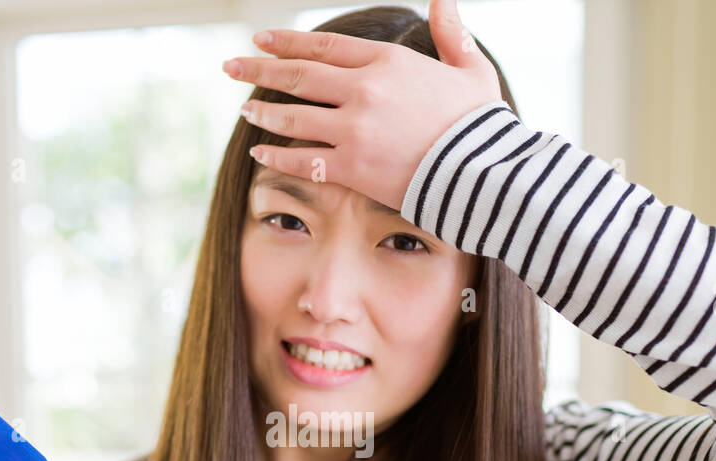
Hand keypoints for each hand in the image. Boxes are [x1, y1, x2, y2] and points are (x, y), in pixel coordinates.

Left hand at [222, 0, 501, 212]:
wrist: (484, 172)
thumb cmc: (481, 123)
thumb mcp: (471, 69)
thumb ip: (452, 33)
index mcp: (388, 62)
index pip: (325, 48)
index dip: (288, 43)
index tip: (262, 40)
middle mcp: (364, 90)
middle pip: (299, 76)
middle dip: (259, 69)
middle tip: (230, 66)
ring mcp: (354, 129)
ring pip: (294, 116)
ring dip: (263, 112)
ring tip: (243, 109)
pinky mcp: (352, 167)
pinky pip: (303, 160)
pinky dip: (277, 156)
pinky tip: (258, 153)